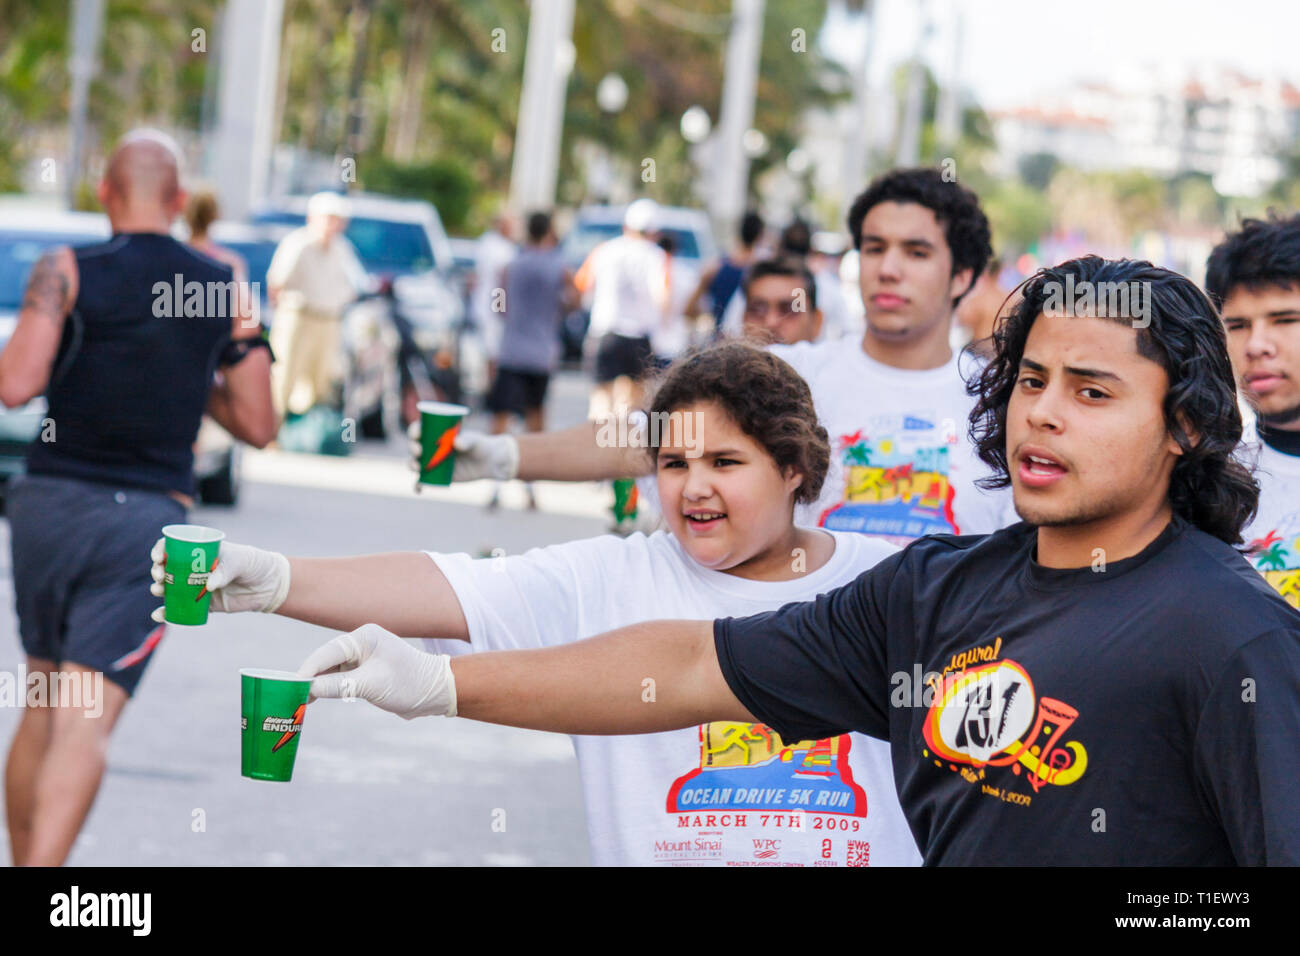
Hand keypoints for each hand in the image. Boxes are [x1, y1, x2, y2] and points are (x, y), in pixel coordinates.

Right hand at [150, 538, 290, 621]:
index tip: (159, 557)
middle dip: (157, 571)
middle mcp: (194, 568)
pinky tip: (158, 615)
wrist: (269, 585)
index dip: (161, 550)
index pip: (173, 547)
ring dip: (159, 589)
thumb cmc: (254, 564)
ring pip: (170, 588)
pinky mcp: (203, 604)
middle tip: (160, 575)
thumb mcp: (240, 560)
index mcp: (200, 551)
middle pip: (167, 568)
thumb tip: (209, 586)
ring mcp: (197, 586)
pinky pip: (181, 609)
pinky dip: (168, 613)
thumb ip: (224, 571)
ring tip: (159, 590)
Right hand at [297, 623, 457, 719]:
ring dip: (316, 685)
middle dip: (309, 677)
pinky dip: (328, 689)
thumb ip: (340, 685)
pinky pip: (339, 678)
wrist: (435, 693)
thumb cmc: (409, 683)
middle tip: (287, 695)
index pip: (328, 652)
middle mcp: (361, 644)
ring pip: (330, 670)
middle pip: (325, 660)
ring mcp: (362, 658)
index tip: (289, 685)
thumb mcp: (372, 685)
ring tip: (297, 701)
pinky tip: (314, 700)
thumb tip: (309, 689)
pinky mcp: (364, 672)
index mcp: (364, 637)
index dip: (307, 669)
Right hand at [407, 421, 518, 483]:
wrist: (488, 463)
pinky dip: (418, 485)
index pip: (420, 429)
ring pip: (416, 463)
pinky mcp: (436, 476)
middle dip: (412, 448)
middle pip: (414, 446)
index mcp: (437, 433)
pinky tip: (419, 489)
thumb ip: (467, 440)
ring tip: (418, 468)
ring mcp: (432, 462)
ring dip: (412, 465)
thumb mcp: (475, 441)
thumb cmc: (481, 446)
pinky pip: (422, 481)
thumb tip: (456, 443)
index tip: (417, 435)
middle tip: (419, 451)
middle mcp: (431, 447)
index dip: (414, 431)